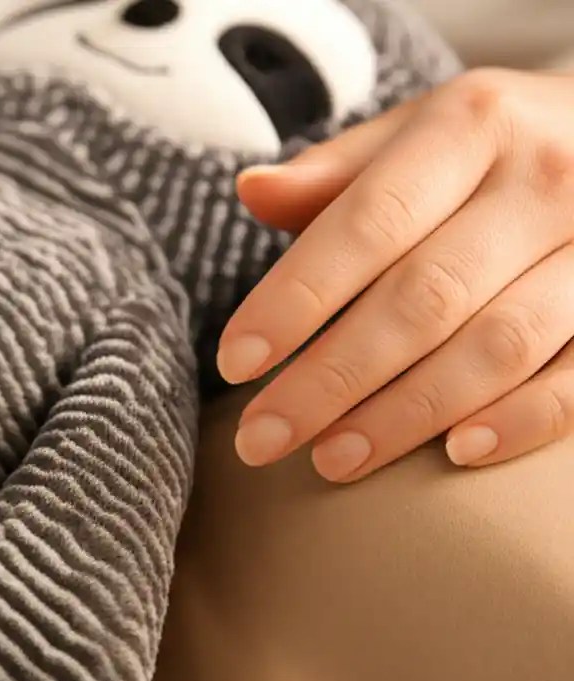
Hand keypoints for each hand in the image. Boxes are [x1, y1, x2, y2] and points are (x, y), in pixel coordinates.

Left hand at [218, 68, 573, 482]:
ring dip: (407, 413)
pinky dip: (520, 420)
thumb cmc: (495, 149)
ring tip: (331, 460)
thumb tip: (250, 189)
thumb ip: (338, 173)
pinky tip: (453, 454)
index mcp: (473, 124)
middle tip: (261, 439)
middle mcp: (546, 178)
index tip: (234, 361)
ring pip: (497, 345)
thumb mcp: (421, 134)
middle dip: (331, 377)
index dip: (297, 297)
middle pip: (422, 297)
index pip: (368, 222)